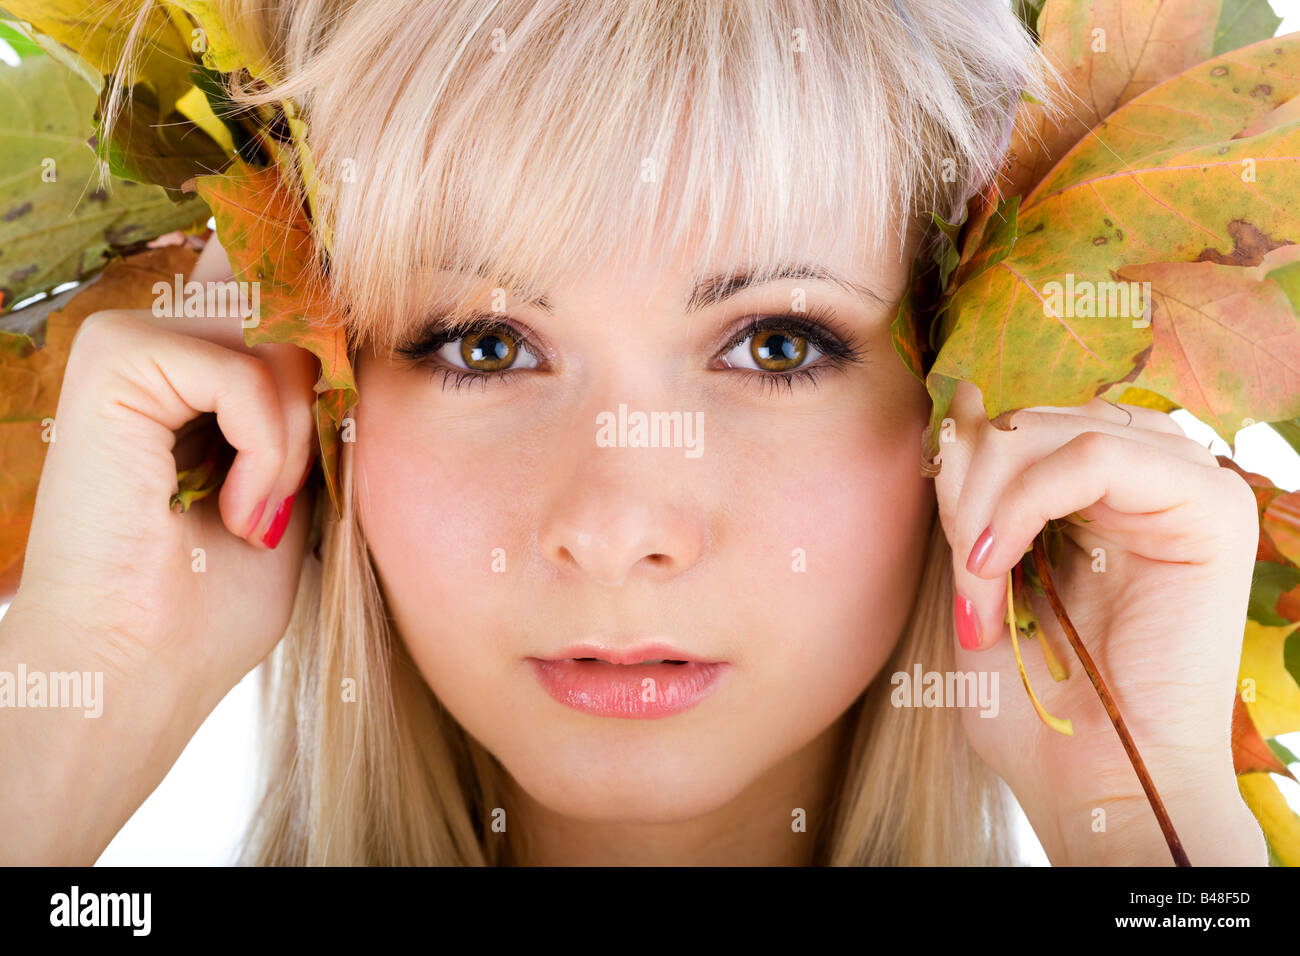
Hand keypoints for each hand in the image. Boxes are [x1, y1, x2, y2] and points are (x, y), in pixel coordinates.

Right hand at [11, 262, 318, 710]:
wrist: (137, 672)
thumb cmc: (212, 601)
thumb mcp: (295, 486)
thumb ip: (316, 410)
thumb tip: (361, 339)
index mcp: (192, 366)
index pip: (292, 302)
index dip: (334, 362)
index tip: (328, 450)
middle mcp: (157, 338)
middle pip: (299, 314)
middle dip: (321, 411)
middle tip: (284, 501)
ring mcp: (130, 342)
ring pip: (280, 338)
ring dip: (294, 440)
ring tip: (258, 515)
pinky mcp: (113, 359)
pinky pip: (245, 370)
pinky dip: (266, 449)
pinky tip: (236, 514)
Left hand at [933, 381, 1267, 864]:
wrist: (1096, 783)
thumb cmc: (1038, 703)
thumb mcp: (981, 571)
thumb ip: (974, 488)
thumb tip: (963, 396)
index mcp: (1101, 495)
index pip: (1017, 424)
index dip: (961, 467)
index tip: (949, 548)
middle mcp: (1149, 481)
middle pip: (1029, 419)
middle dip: (969, 489)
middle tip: (965, 572)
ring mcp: (1185, 489)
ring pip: (1053, 428)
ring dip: (990, 501)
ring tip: (981, 577)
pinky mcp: (1210, 511)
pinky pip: (1095, 454)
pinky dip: (1025, 502)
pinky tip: (998, 561)